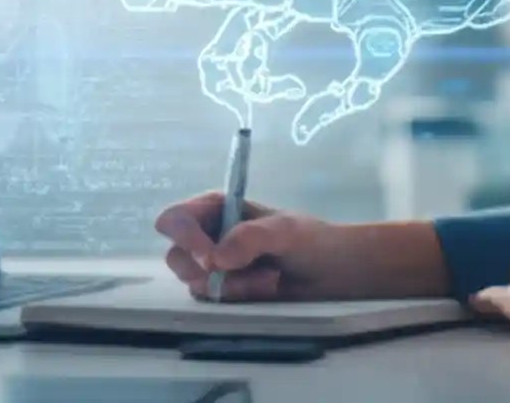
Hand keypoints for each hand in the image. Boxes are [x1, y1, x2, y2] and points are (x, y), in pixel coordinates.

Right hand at [119, 0, 416, 144]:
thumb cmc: (398, 19)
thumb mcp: (374, 63)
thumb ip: (337, 100)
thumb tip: (298, 128)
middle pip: (227, 33)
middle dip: (230, 76)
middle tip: (246, 105)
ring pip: (234, 41)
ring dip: (245, 76)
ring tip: (288, 95)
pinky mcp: (281, 5)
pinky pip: (248, 38)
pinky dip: (252, 68)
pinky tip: (270, 90)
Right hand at [155, 191, 449, 301]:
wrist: (333, 272)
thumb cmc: (311, 240)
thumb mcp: (285, 231)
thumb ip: (250, 238)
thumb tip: (217, 258)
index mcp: (215, 207)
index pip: (175, 219)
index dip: (185, 239)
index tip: (211, 259)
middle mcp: (207, 234)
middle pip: (176, 256)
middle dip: (208, 270)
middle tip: (244, 271)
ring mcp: (214, 265)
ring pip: (195, 282)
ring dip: (232, 285)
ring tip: (269, 277)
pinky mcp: (224, 290)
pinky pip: (213, 301)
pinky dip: (240, 297)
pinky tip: (267, 287)